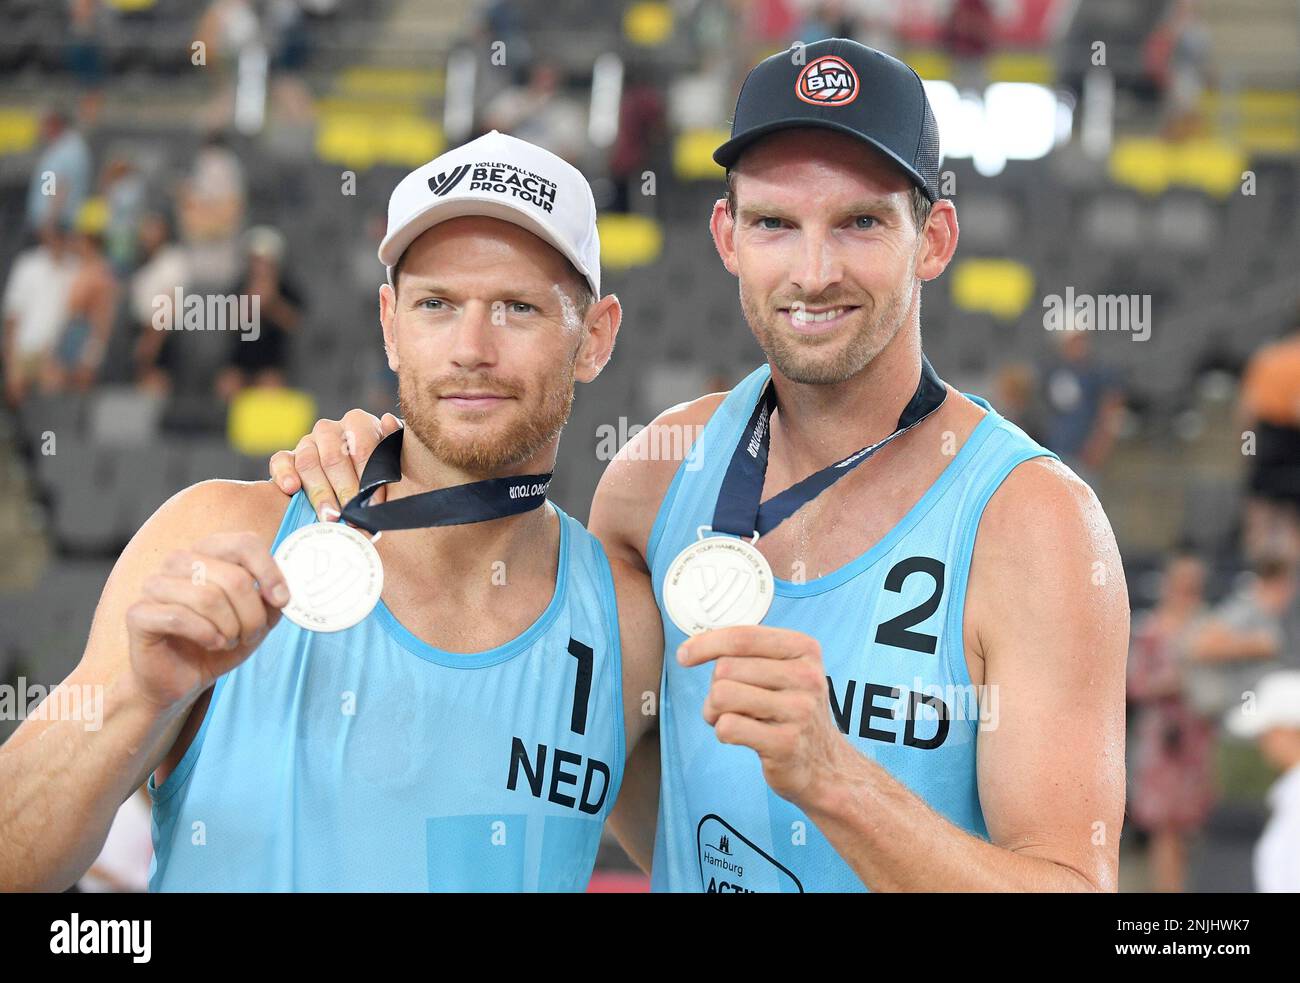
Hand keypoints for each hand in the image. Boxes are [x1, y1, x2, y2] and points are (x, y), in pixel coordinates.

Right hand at [125, 532, 289, 710]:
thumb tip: (280, 592)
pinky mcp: (139, 614)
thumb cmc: (217, 643)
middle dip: (252, 614)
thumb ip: (270, 601)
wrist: (180, 679)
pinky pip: (180, 617)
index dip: (269, 572)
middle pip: (234, 578)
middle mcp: (178, 561)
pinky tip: (212, 644)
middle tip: (251, 634)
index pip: (244, 543)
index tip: (282, 600)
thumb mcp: (255, 620)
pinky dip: (206, 635)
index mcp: (207, 553)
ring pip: (208, 597)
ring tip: (230, 640)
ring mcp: (155, 585)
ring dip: (231, 627)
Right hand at [268, 409, 400, 517]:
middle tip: (351, 514)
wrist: (364, 490)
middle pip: (333, 456)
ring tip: (330, 516)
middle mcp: (331, 430)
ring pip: (308, 461)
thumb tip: (389, 420)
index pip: (362, 444)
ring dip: (319, 492)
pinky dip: (284, 474)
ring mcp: (307, 443)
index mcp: (359, 424)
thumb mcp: (397, 460)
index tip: (374, 502)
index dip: (368, 475)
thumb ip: (396, 442)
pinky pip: (280, 460)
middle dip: (344, 489)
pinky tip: (291, 489)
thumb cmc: (383, 475)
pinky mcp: (288, 458)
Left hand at [678, 625, 850, 804]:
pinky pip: (727, 726)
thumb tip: (690, 647)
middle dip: (714, 687)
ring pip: (722, 695)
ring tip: (731, 718)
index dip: (705, 644)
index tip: (684, 656)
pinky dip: (722, 731)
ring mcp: (799, 711)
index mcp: (804, 649)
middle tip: (728, 704)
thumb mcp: (784, 670)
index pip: (743, 637)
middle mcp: (806, 676)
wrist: (823, 764)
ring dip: (714, 710)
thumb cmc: (790, 710)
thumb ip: (747, 652)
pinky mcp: (786, 743)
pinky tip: (740, 736)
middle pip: (726, 668)